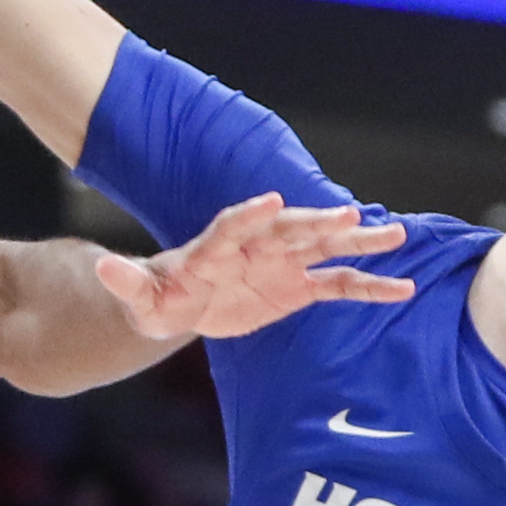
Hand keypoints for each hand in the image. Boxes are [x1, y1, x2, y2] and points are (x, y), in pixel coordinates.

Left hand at [96, 193, 412, 344]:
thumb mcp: (138, 299)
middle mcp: (258, 247)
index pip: (235, 225)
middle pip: (291, 229)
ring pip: (325, 247)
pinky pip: (339, 284)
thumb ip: (126, 282)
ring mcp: (283, 263)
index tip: (271, 200)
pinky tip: (403, 288)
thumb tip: (102, 268)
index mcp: (218, 247)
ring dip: (358, 242)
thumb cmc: (158, 299)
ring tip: (396, 236)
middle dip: (319, 221)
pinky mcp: (299, 286)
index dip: (251, 214)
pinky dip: (369, 285)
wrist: (181, 304)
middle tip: (351, 212)